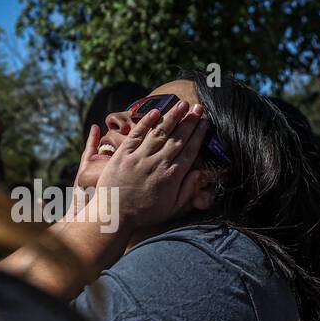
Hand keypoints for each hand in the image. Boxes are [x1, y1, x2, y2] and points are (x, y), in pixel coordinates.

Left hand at [94, 100, 208, 233]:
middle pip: (178, 138)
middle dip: (190, 120)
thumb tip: (200, 173)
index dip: (199, 134)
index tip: (205, 121)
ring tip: (182, 104)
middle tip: (198, 107)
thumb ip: (187, 190)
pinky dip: (147, 122)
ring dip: (172, 116)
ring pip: (160, 132)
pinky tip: (156, 112)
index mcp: (172, 176)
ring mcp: (140, 158)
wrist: (114, 216)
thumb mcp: (172, 208)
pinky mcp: (123, 155)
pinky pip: (137, 135)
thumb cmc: (144, 214)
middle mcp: (158, 164)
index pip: (190, 150)